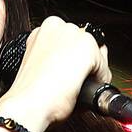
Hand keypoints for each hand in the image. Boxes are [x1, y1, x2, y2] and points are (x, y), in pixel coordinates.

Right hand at [0, 16, 111, 130]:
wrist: (27, 105)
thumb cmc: (29, 92)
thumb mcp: (42, 66)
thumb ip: (61, 57)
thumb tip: (81, 60)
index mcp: (46, 28)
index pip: (73, 40)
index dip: (74, 61)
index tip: (69, 73)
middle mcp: (60, 26)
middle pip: (86, 44)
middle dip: (85, 65)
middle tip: (72, 83)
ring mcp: (74, 35)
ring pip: (96, 55)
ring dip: (91, 73)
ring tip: (74, 88)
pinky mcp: (87, 48)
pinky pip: (103, 68)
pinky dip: (98, 81)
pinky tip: (81, 89)